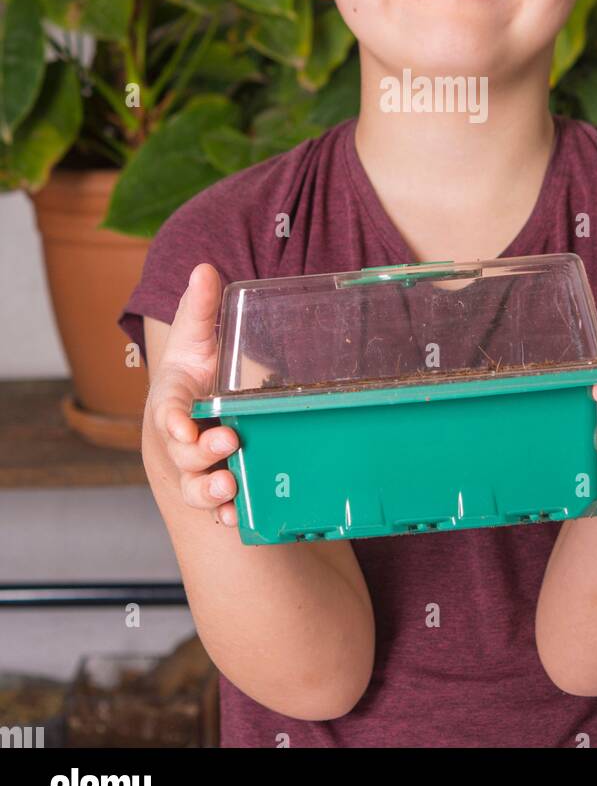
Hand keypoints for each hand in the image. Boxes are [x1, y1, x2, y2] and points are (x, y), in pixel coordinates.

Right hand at [145, 262, 239, 526]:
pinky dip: (227, 515)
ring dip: (211, 491)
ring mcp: (195, 467)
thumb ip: (200, 307)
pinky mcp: (214, 486)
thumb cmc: (196, 371)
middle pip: (183, 453)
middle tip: (227, 445)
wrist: (196, 411)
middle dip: (201, 453)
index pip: (167, 411)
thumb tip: (205, 268)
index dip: (172, 419)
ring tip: (229, 488)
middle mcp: (180, 439)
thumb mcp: (198, 337)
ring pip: (196, 488)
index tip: (182, 423)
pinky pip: (217, 508)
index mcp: (174, 400)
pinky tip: (241, 518)